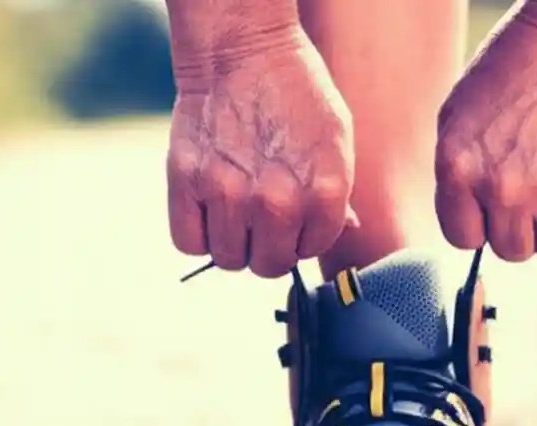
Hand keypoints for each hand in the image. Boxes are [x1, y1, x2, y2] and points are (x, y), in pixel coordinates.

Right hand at [167, 32, 355, 277]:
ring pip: (228, 258)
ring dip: (232, 242)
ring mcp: (230, 194)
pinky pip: (189, 242)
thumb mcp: (336, 137)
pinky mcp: (188, 183)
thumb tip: (348, 229)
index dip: (301, 235)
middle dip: (266, 247)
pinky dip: (197, 233)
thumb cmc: (294, 90)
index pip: (311, 250)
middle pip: (268, 265)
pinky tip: (208, 209)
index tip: (292, 216)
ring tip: (235, 209)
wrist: (240, 50)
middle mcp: (278, 200)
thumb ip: (340, 192)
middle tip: (261, 219)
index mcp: (324, 192)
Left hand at [435, 6, 536, 261]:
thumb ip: (456, 180)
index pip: (465, 239)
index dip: (481, 223)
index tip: (492, 202)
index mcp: (459, 169)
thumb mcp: (456, 121)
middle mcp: (504, 186)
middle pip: (512, 250)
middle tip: (530, 190)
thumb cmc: (509, 78)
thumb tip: (473, 233)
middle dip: (520, 226)